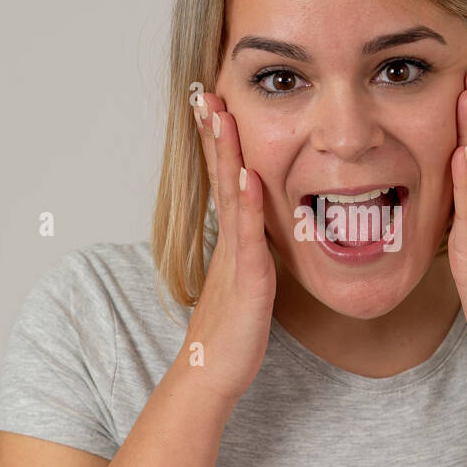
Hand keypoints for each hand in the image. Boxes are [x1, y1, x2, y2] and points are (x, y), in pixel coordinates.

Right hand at [184, 89, 275, 401]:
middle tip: (206, 92)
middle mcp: (230, 241)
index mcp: (233, 240)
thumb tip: (260, 236)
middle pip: (221, 176)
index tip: (215, 105)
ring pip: (230, 195)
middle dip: (215, 133)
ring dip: (226, 154)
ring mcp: (235, 257)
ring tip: (222, 115)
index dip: (220, 143)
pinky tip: (247, 175)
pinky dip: (246, 203)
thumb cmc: (232, 335)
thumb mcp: (247, 284)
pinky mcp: (247, 279)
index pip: (225, 180)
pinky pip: (246, 234)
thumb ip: (252, 256)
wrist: (212, 374)